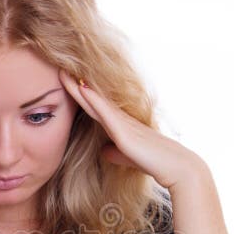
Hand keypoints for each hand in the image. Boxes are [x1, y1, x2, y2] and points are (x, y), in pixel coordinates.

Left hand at [59, 69, 193, 189]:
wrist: (175, 166)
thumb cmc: (153, 161)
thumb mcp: (128, 156)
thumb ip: (115, 152)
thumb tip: (104, 151)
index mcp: (119, 124)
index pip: (94, 106)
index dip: (79, 93)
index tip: (64, 81)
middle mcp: (119, 119)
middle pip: (92, 98)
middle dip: (74, 84)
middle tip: (58, 67)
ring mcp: (121, 123)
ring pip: (95, 101)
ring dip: (78, 86)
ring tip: (63, 71)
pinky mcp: (124, 132)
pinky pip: (104, 112)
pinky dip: (92, 99)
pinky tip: (81, 87)